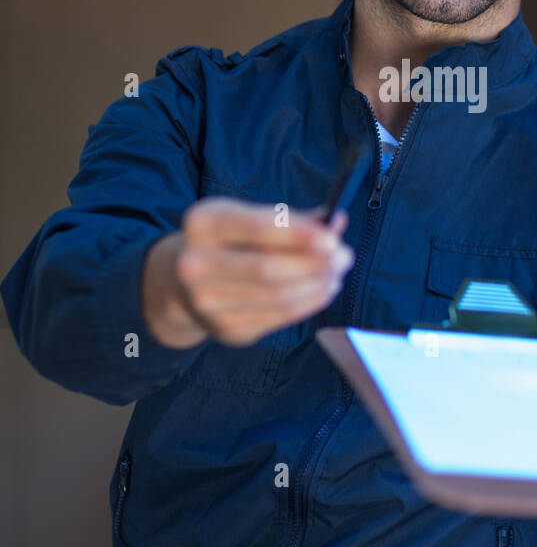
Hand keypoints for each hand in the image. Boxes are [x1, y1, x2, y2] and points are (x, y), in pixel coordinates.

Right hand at [142, 198, 353, 347]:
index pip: (259, 227)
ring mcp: (207, 301)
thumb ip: (292, 219)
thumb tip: (337, 221)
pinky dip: (308, 303)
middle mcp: (195, 263)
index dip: (300, 234)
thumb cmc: (229, 241)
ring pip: (277, 296)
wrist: (181, 283)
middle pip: (268, 269)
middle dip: (314, 264)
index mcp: (203, 222)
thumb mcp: (249, 218)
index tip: (333, 238)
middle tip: (345, 256)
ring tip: (336, 273)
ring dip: (317, 285)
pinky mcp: (225, 329)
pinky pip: (278, 317)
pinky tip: (323, 290)